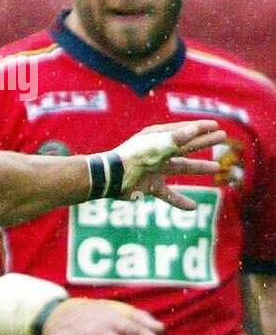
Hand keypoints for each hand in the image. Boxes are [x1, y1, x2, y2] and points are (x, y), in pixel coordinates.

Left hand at [112, 120, 227, 209]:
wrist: (110, 178)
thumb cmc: (133, 157)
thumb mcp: (157, 146)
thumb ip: (177, 139)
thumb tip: (195, 129)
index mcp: (159, 138)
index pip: (184, 131)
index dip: (201, 128)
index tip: (217, 126)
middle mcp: (159, 152)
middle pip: (187, 146)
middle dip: (205, 142)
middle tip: (223, 138)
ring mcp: (155, 170)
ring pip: (182, 168)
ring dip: (199, 168)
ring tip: (216, 168)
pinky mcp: (150, 187)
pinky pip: (169, 195)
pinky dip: (180, 201)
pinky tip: (193, 208)